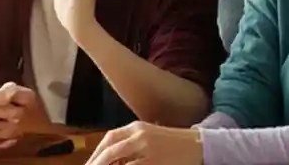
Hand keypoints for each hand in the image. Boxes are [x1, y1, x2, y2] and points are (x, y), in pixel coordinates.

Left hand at [86, 122, 202, 164]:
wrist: (198, 145)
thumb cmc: (173, 144)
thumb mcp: (150, 137)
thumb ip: (131, 144)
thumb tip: (109, 158)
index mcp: (137, 127)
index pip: (109, 138)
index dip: (96, 153)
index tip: (90, 164)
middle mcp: (140, 135)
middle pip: (109, 150)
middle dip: (96, 163)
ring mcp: (146, 149)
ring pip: (116, 160)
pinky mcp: (153, 161)